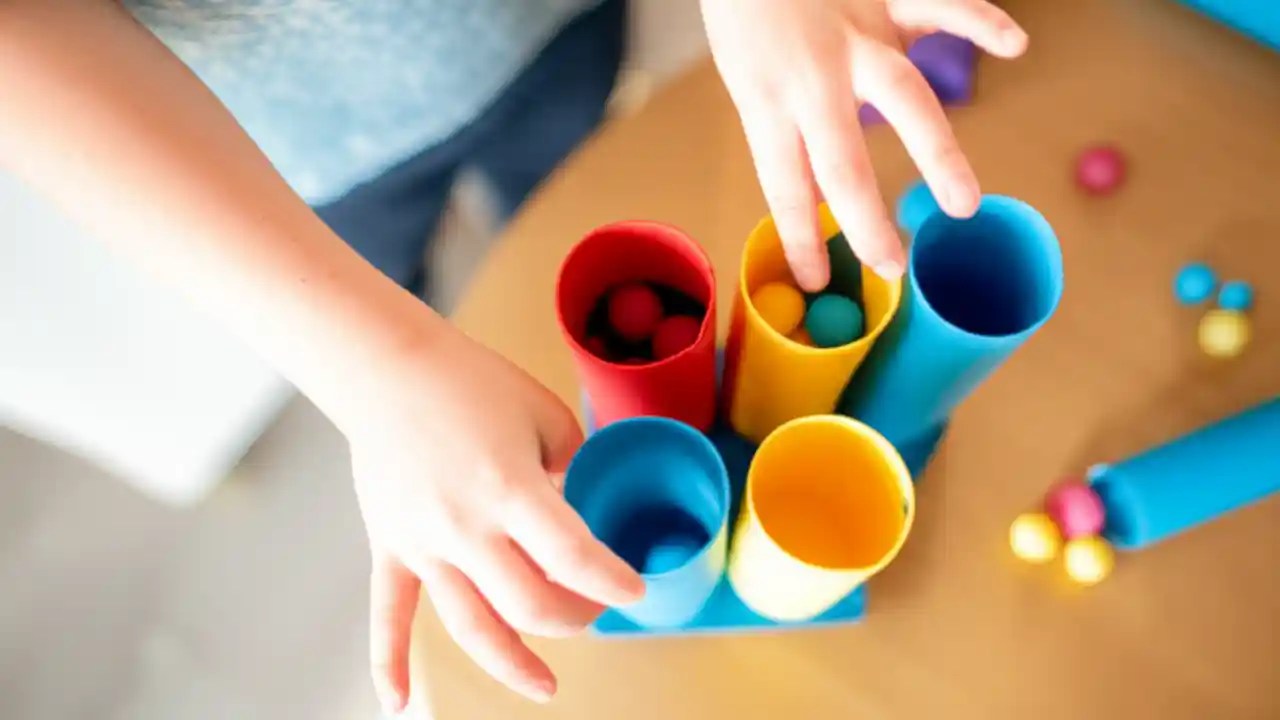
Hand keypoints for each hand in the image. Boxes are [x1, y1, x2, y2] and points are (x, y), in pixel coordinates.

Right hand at [349, 322, 644, 711]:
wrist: (387, 367)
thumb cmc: (468, 381)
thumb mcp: (545, 412)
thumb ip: (571, 465)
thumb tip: (577, 504)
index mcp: (511, 490)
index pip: (574, 559)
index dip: (612, 582)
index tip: (634, 590)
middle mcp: (466, 528)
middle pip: (529, 606)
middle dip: (574, 618)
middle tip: (593, 612)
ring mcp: (424, 544)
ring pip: (472, 626)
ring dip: (513, 665)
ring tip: (545, 688)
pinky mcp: (391, 547)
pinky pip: (388, 615)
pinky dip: (389, 664)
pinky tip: (398, 706)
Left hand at [702, 0, 1027, 289]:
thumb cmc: (746, 8)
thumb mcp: (749, 75)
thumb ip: (791, 124)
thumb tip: (816, 193)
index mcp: (767, 99)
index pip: (784, 184)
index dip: (799, 237)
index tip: (815, 280)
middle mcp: (813, 75)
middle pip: (839, 160)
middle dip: (864, 220)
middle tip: (892, 267)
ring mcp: (854, 32)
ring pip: (901, 95)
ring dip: (936, 153)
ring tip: (964, 204)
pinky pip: (941, 5)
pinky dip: (980, 22)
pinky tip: (1013, 45)